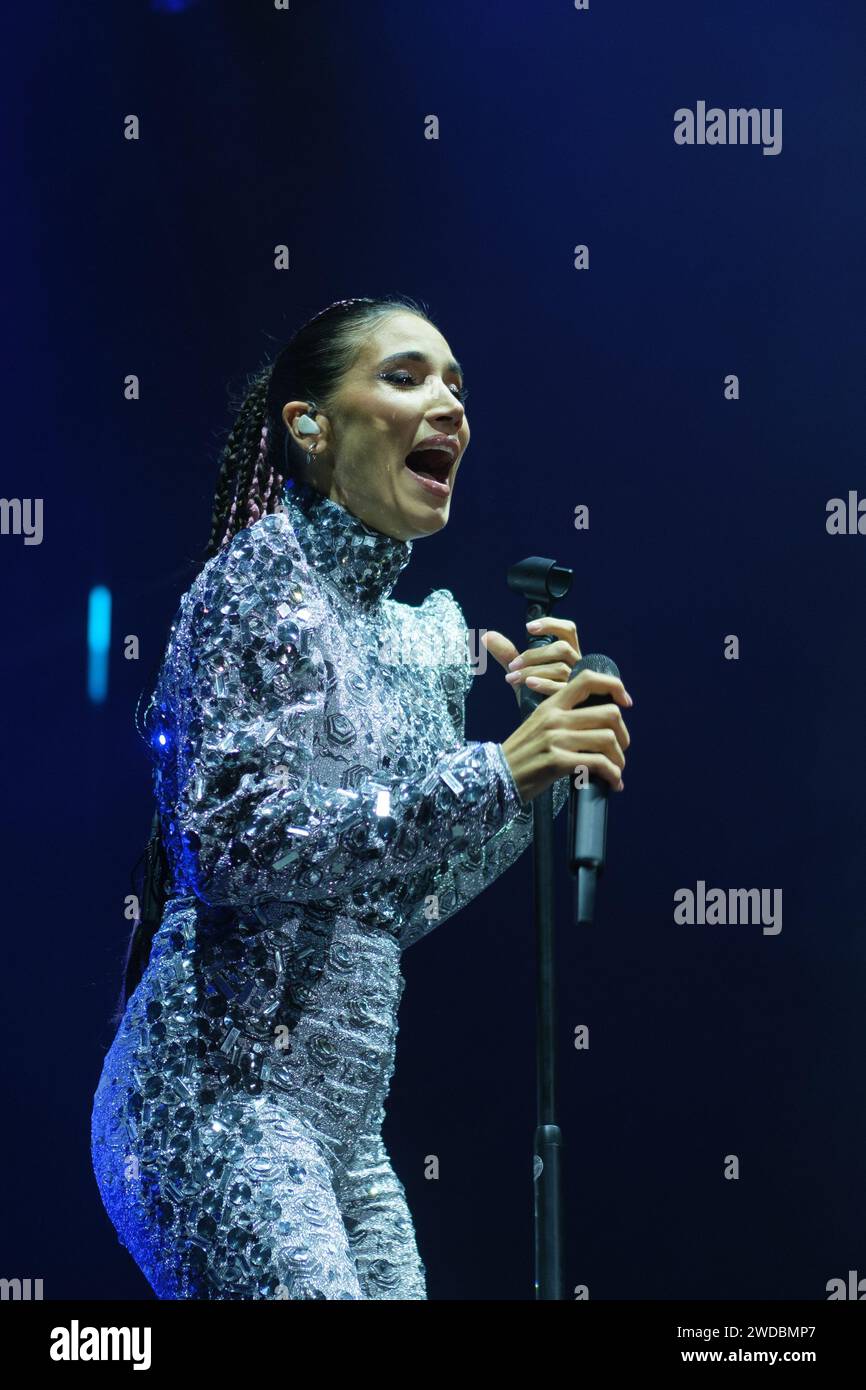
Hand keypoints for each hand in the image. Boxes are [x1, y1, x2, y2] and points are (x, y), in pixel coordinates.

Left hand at [482, 617, 581, 704]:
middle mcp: (576, 664)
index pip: (567, 630)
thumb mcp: (522, 670)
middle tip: (512, 665)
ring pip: (561, 668)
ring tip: (512, 678)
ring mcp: (577, 682)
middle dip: (534, 654)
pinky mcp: (575, 698)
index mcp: (567, 653)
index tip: (528, 628)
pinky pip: (562, 688)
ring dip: (533, 670)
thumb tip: (486, 636)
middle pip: (562, 648)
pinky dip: (544, 684)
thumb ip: (507, 654)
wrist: (546, 722)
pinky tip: (528, 684)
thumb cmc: (537, 692)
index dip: (551, 624)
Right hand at [500, 666, 632, 803]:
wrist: (495, 777)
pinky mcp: (557, 761)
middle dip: (623, 735)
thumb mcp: (537, 724)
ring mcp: (555, 739)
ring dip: (619, 759)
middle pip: (609, 714)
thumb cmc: (522, 754)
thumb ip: (563, 716)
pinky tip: (613, 783)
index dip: (614, 687)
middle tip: (621, 750)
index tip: (626, 703)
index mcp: (551, 704)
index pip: (588, 680)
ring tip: (616, 770)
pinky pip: (598, 763)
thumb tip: (596, 717)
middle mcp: (555, 717)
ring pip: (607, 739)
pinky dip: (612, 775)